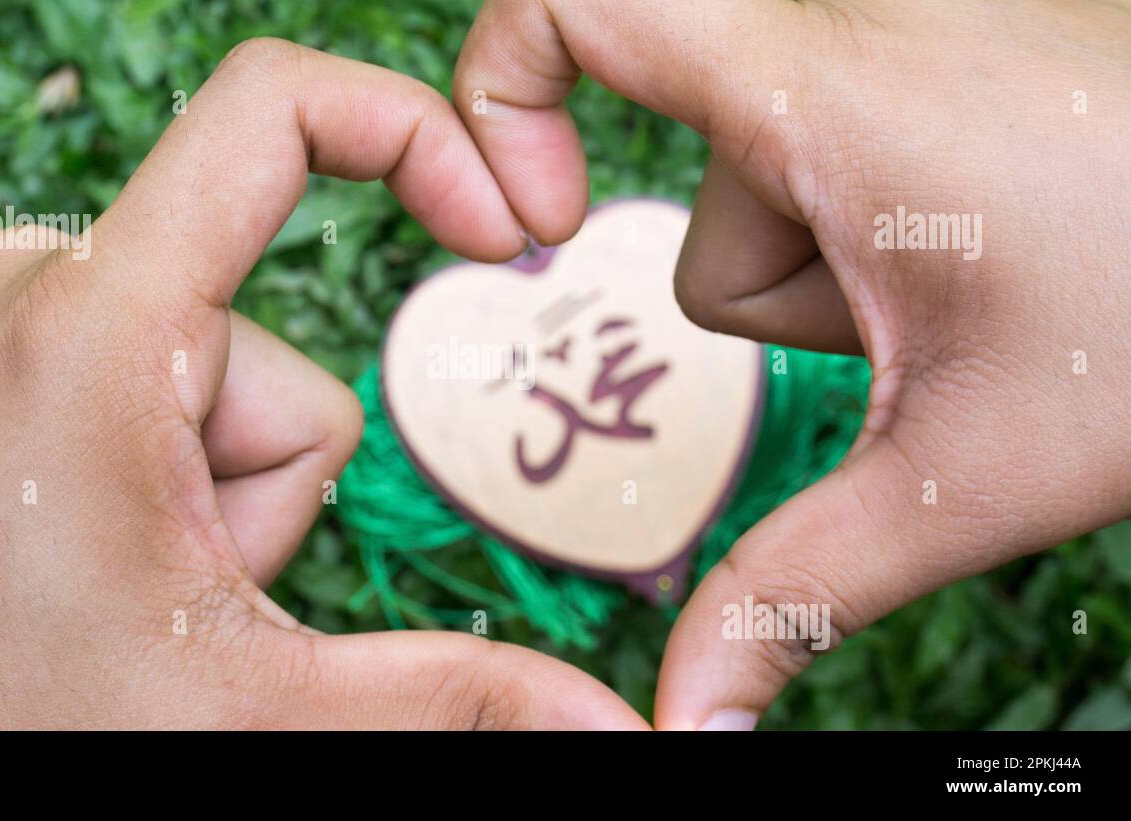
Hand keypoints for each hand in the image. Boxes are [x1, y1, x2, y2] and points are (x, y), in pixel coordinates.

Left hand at [0, 38, 646, 729]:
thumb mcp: (246, 714)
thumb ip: (448, 699)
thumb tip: (618, 730)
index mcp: (89, 329)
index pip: (274, 116)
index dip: (415, 136)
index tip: (495, 224)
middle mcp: (19, 297)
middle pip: (263, 349)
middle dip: (263, 488)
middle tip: (174, 593)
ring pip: (201, 388)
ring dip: (206, 505)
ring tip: (119, 596)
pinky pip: (122, 400)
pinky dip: (143, 491)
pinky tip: (80, 573)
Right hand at [453, 0, 1130, 727]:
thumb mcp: (963, 470)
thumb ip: (794, 585)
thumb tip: (684, 711)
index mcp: (827, 91)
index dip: (497, 94)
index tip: (533, 227)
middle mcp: (859, 25)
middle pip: (702, 195)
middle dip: (775, 299)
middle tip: (922, 322)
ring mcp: (909, 34)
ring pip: (771, 191)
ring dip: (836, 274)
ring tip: (977, 291)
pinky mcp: (944, 53)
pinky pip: (835, 151)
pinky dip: (873, 222)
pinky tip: (985, 254)